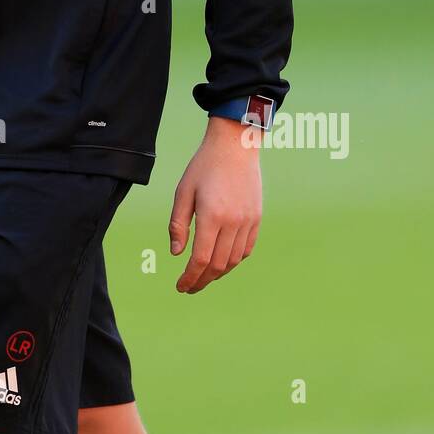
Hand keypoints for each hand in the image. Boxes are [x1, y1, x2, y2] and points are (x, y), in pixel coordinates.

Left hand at [168, 116, 261, 292]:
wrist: (235, 146)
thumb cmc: (203, 167)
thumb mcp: (183, 192)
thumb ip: (178, 224)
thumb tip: (177, 254)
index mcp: (212, 216)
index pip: (201, 259)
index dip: (190, 278)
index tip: (180, 287)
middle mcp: (233, 222)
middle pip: (218, 265)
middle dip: (202, 280)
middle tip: (190, 287)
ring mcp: (248, 221)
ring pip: (234, 260)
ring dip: (218, 273)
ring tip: (203, 276)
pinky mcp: (257, 218)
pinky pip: (246, 249)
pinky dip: (234, 260)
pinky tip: (222, 262)